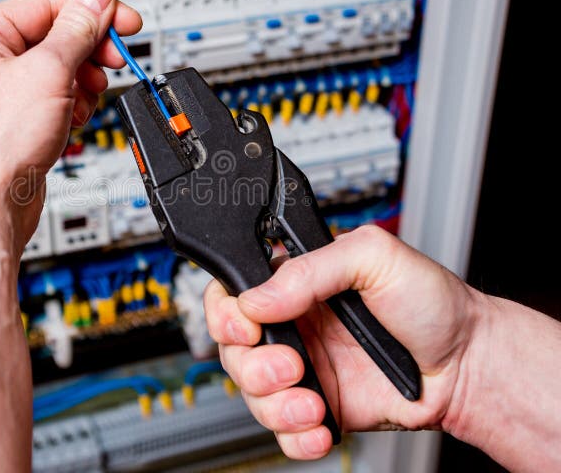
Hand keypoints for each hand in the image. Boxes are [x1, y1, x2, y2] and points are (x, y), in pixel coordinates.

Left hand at [0, 0, 141, 253]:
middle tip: (113, 59)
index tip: (123, 20)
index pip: (46, 4)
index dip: (92, 10)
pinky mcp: (15, 123)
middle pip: (54, 37)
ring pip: (58, 70)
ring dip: (81, 84)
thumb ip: (77, 29)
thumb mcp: (47, 73)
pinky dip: (70, 107)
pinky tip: (72, 120)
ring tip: (83, 100)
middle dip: (87, 52)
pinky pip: (53, 100)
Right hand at [204, 225, 482, 458]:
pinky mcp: (318, 409)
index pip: (233, 293)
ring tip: (312, 400)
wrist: (468, 364)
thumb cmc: (431, 302)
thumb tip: (257, 298)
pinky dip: (294, 436)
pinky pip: (283, 431)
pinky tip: (320, 425)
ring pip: (252, 395)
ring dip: (275, 404)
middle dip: (252, 365)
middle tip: (291, 365)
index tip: (245, 326)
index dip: (225, 313)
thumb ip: (311, 268)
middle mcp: (293, 326)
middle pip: (233, 350)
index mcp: (295, 284)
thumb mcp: (374, 257)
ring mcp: (304, 370)